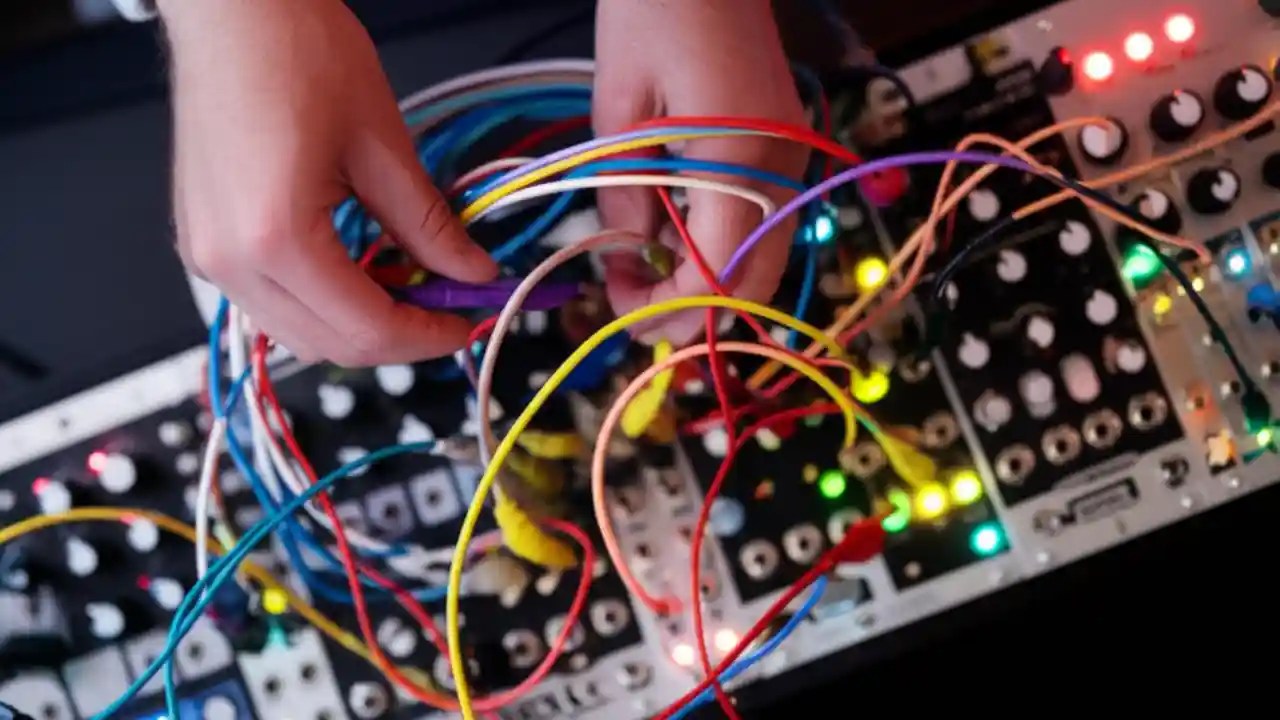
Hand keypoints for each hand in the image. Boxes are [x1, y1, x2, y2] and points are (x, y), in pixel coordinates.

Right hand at [161, 0, 495, 365]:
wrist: (231, 10)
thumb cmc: (291, 50)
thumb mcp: (383, 145)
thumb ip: (429, 226)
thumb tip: (471, 270)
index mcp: (275, 239)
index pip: (367, 330)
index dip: (428, 337)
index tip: (468, 323)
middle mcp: (230, 259)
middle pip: (331, 346)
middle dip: (398, 337)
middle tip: (450, 308)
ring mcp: (208, 256)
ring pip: (299, 334)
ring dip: (359, 325)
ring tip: (411, 289)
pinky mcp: (203, 243)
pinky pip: (270, 305)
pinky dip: (322, 304)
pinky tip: (361, 274)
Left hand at [593, 0, 806, 343]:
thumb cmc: (655, 8)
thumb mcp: (619, 105)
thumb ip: (623, 190)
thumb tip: (627, 255)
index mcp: (740, 159)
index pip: (716, 274)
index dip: (669, 309)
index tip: (621, 308)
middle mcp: (782, 168)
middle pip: (756, 281)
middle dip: (696, 310)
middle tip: (636, 310)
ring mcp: (793, 156)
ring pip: (765, 256)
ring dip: (710, 281)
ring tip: (647, 275)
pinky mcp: (786, 143)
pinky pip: (764, 220)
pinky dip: (724, 245)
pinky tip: (674, 233)